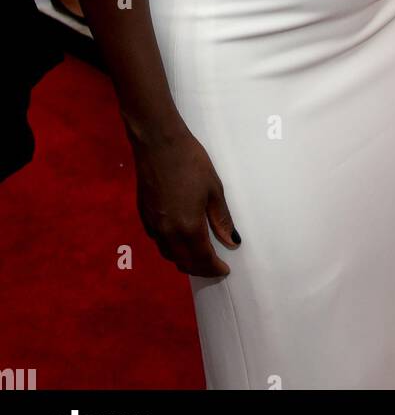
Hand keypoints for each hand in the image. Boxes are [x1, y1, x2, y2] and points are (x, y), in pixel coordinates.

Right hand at [129, 126, 240, 277]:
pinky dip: (171, 247)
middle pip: (184, 261)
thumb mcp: (214, 190)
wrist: (159, 144)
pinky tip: (179, 238)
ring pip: (169, 254)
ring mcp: (153, 225)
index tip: (224, 270)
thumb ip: (221, 219)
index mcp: (188, 227)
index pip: (202, 259)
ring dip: (184, 259)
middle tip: (214, 266)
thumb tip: (232, 242)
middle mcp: (168, 232)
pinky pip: (159, 241)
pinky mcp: (143, 216)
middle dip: (200, 268)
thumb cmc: (191, 162)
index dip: (214, 268)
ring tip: (198, 255)